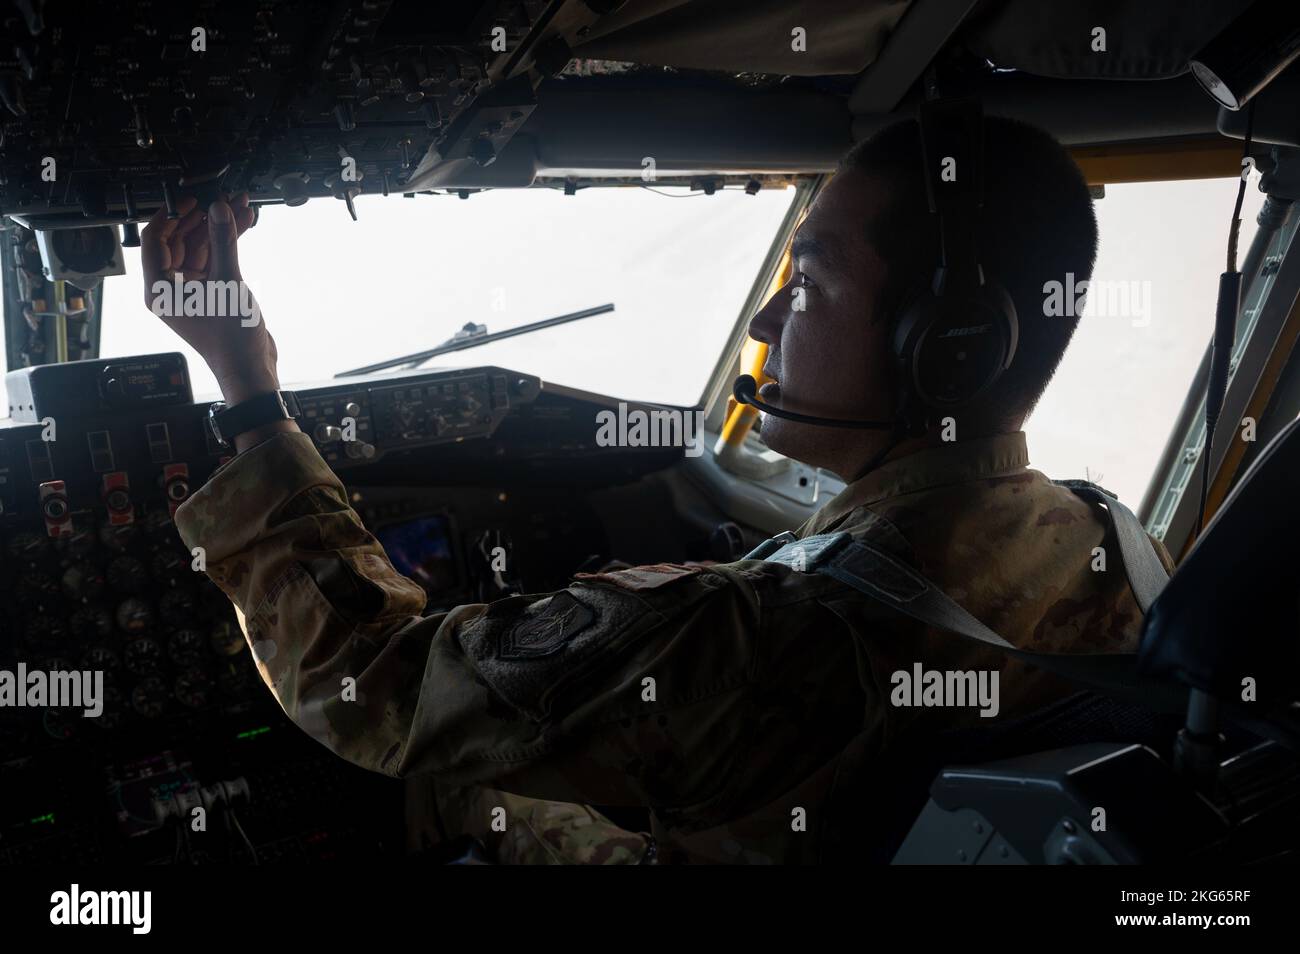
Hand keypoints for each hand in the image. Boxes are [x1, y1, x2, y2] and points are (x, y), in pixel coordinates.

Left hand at [140, 193, 277, 403]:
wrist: (251, 367)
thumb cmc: (230, 341)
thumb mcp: (227, 282)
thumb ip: (223, 242)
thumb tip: (218, 210)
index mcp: (158, 289)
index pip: (154, 240)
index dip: (172, 216)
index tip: (191, 199)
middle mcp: (170, 288)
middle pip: (179, 241)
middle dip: (201, 218)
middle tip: (218, 199)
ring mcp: (191, 289)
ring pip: (200, 248)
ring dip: (218, 227)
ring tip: (237, 206)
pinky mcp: (211, 291)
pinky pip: (214, 259)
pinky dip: (227, 243)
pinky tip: (242, 225)